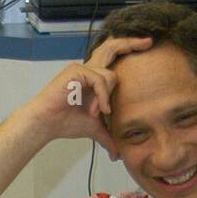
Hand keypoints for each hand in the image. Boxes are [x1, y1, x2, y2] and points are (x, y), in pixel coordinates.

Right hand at [25, 36, 153, 156]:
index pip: (112, 59)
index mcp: (93, 78)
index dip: (128, 49)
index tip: (147, 44)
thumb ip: (108, 137)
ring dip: (106, 98)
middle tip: (149, 41)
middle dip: (131, 43)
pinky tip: (95, 110)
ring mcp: (82, 69)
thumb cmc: (66, 123)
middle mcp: (89, 69)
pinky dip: (101, 97)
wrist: (47, 123)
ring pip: (109, 76)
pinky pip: (99, 80)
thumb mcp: (94, 129)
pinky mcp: (76, 71)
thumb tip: (117, 155)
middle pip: (112, 48)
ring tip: (96, 113)